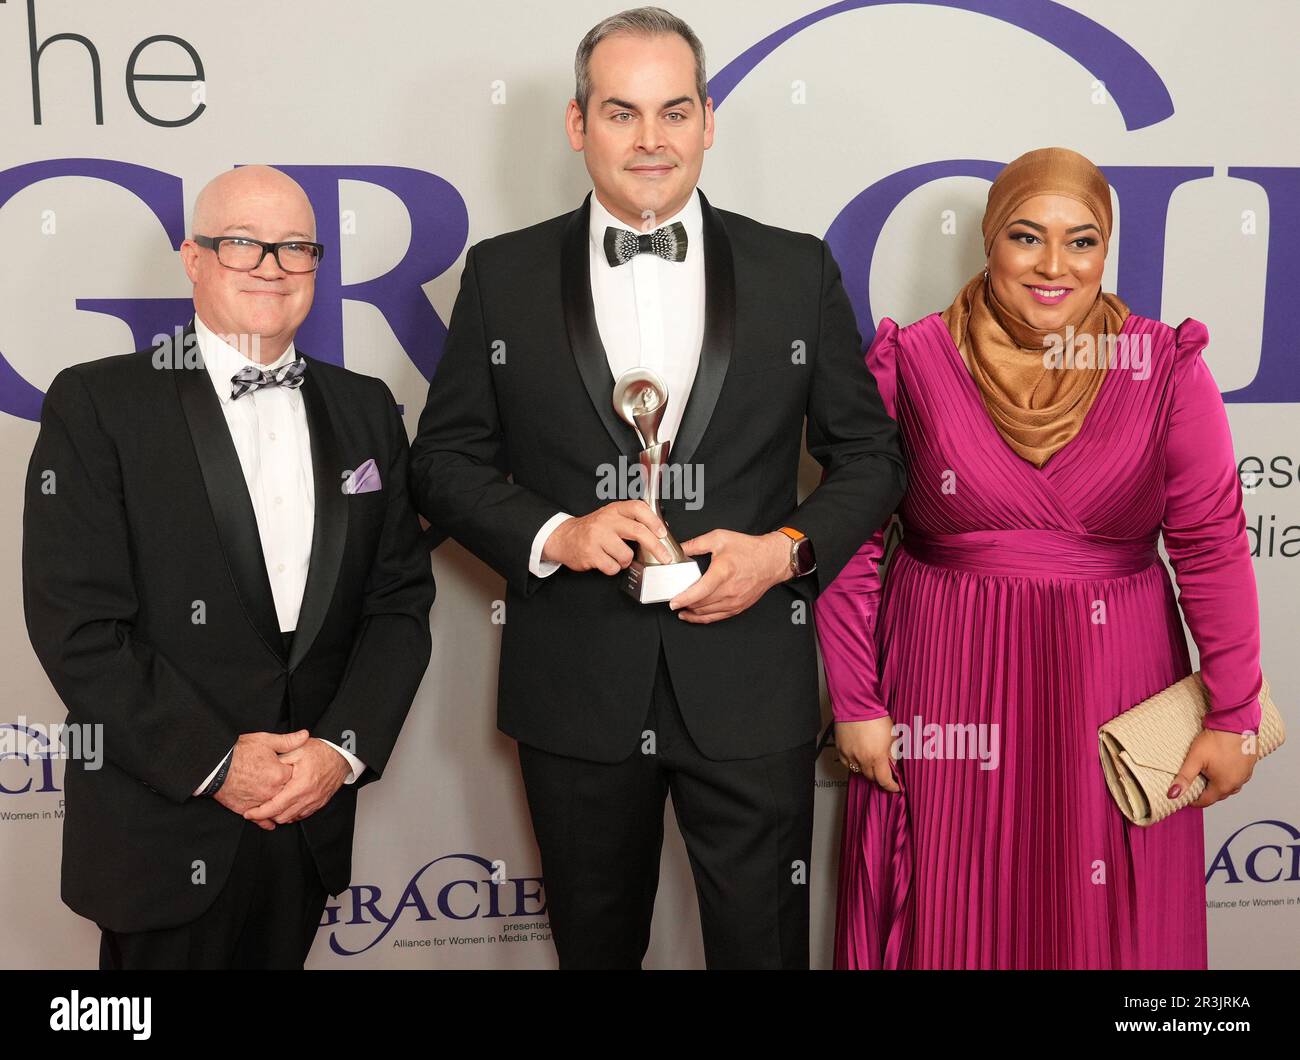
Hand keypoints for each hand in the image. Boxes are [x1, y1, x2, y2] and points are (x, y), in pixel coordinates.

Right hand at [213, 730, 309, 829]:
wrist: (215, 765)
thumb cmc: (239, 752)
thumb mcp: (266, 741)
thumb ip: (288, 741)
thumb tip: (305, 735)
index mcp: (279, 774)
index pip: (297, 777)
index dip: (297, 774)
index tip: (296, 772)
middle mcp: (272, 791)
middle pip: (288, 795)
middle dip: (291, 793)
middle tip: (294, 791)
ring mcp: (259, 801)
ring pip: (276, 809)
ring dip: (281, 809)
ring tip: (286, 808)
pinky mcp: (246, 809)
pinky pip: (260, 819)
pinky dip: (266, 822)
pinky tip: (271, 823)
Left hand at [243, 738, 350, 825]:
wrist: (341, 755)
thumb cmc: (321, 751)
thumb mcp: (297, 750)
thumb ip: (279, 761)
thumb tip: (262, 769)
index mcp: (300, 786)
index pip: (275, 807)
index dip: (259, 813)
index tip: (248, 813)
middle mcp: (308, 797)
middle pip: (282, 817)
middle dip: (267, 816)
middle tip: (256, 810)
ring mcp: (315, 802)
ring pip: (291, 818)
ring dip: (278, 815)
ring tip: (268, 808)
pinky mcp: (319, 803)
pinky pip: (301, 815)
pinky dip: (291, 814)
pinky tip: (285, 806)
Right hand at [542, 500, 673, 573]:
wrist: (564, 537)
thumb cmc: (593, 529)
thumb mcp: (611, 517)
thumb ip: (632, 520)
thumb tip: (660, 530)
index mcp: (614, 510)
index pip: (638, 508)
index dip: (654, 521)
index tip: (663, 533)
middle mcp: (606, 521)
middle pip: (638, 531)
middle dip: (656, 547)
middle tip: (665, 557)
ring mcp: (597, 537)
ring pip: (626, 555)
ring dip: (625, 561)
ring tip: (616, 556)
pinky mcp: (590, 553)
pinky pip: (612, 567)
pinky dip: (612, 568)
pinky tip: (605, 561)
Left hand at [668, 530, 790, 622]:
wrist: (771, 560)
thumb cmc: (748, 549)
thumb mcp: (719, 538)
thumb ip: (696, 543)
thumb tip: (679, 549)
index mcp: (722, 573)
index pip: (699, 592)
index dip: (683, 599)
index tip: (672, 601)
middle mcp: (728, 590)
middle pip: (700, 604)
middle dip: (684, 603)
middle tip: (673, 599)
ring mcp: (734, 601)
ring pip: (706, 613)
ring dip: (691, 611)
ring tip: (681, 607)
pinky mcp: (737, 607)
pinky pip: (716, 617)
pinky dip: (702, 618)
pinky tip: (693, 615)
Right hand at [835, 716, 901, 792]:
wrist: (857, 704)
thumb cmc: (875, 715)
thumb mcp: (892, 735)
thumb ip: (893, 753)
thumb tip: (893, 763)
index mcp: (877, 756)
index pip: (884, 780)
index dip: (891, 786)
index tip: (895, 786)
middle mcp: (862, 758)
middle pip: (871, 777)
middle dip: (879, 776)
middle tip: (884, 771)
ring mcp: (850, 755)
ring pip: (858, 771)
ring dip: (866, 769)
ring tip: (871, 761)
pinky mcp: (841, 749)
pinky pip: (847, 763)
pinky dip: (853, 763)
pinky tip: (858, 756)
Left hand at [1169, 727, 1258, 808]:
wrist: (1236, 723)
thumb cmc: (1217, 740)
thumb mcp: (1195, 759)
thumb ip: (1184, 778)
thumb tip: (1173, 794)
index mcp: (1223, 785)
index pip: (1206, 801)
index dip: (1194, 800)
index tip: (1186, 796)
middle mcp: (1237, 783)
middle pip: (1218, 794)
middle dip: (1206, 792)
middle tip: (1195, 785)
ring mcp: (1245, 774)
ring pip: (1230, 786)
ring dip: (1219, 784)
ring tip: (1207, 776)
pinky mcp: (1250, 765)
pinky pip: (1238, 776)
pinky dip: (1229, 775)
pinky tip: (1222, 767)